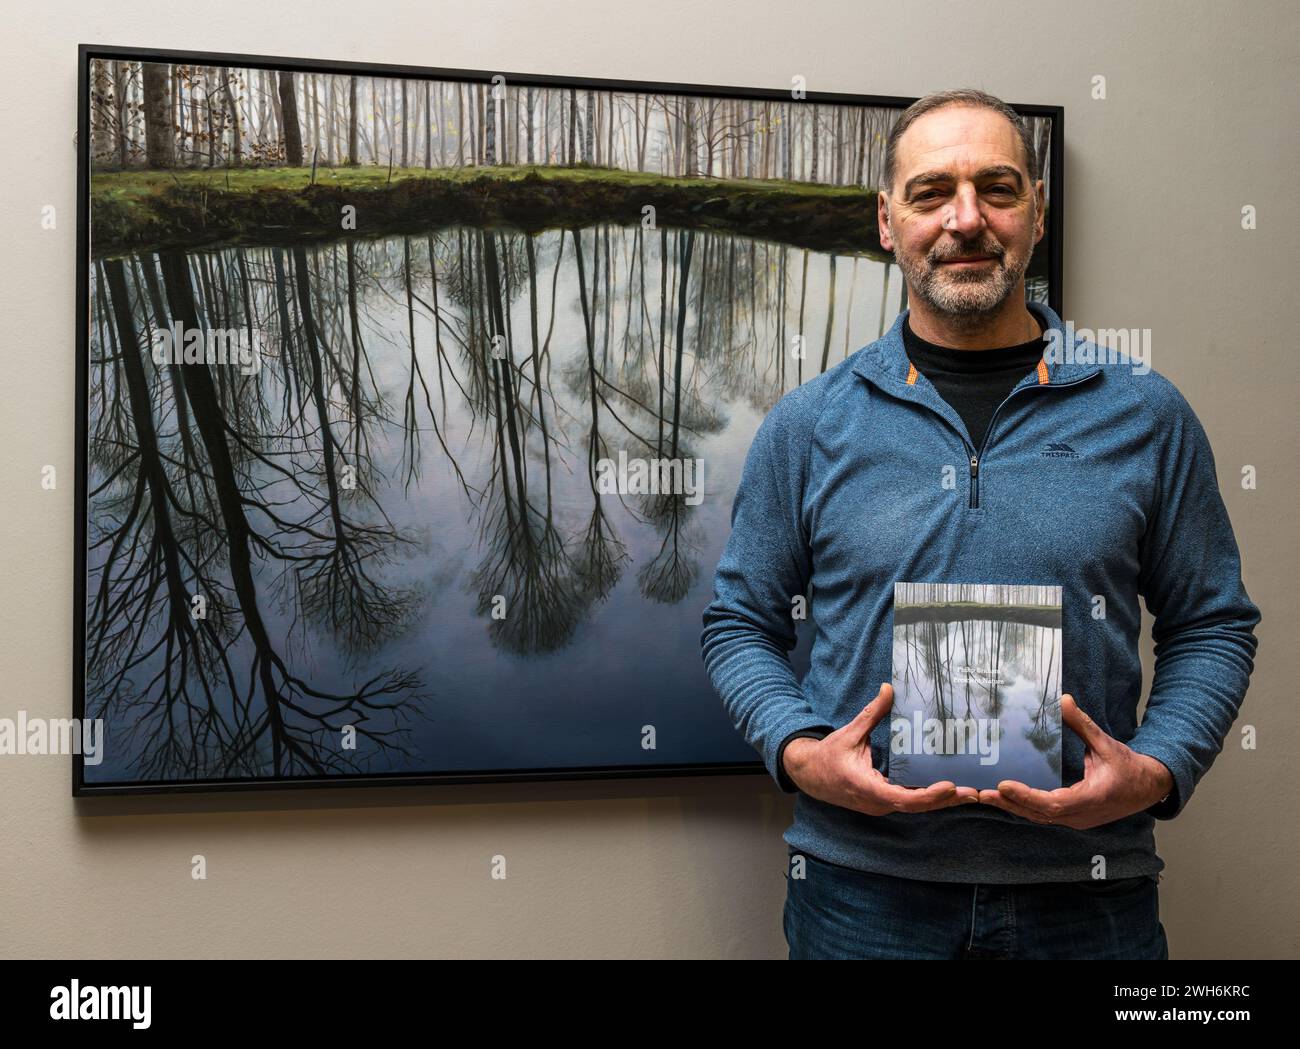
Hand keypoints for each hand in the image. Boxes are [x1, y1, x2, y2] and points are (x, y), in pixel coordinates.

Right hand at [784, 682, 980, 814]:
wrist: (808, 775)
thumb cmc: (828, 755)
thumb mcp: (849, 733)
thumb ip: (871, 713)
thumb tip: (889, 688)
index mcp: (866, 788)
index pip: (902, 798)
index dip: (927, 796)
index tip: (948, 786)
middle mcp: (876, 803)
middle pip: (916, 806)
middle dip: (945, 800)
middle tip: (973, 791)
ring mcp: (880, 806)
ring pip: (915, 807)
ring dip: (941, 801)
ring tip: (970, 791)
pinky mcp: (883, 803)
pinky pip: (909, 802)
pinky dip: (929, 797)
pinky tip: (949, 790)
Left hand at [977, 694, 1174, 829]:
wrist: (1149, 788)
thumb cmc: (1128, 767)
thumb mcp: (1107, 744)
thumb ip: (1082, 724)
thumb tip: (1063, 699)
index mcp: (1092, 798)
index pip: (1053, 803)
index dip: (1027, 796)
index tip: (1004, 785)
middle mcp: (1082, 815)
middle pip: (1040, 814)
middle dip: (1010, 803)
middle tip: (982, 792)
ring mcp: (1077, 820)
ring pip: (1040, 818)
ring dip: (1013, 807)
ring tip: (984, 796)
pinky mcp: (1074, 819)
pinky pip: (1045, 816)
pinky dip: (1024, 808)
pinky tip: (1005, 799)